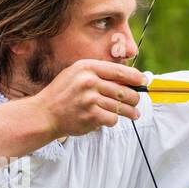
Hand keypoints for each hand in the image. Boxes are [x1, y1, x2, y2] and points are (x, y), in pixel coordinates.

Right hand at [31, 59, 146, 136]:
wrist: (45, 113)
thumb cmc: (64, 94)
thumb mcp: (77, 75)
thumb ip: (100, 74)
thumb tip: (129, 79)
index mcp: (87, 67)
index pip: (120, 71)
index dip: (136, 77)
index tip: (144, 81)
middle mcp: (89, 81)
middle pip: (124, 90)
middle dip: (134, 98)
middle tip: (136, 103)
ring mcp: (89, 98)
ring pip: (122, 107)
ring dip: (129, 112)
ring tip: (133, 114)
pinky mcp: (91, 115)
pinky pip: (113, 119)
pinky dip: (112, 121)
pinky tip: (106, 119)